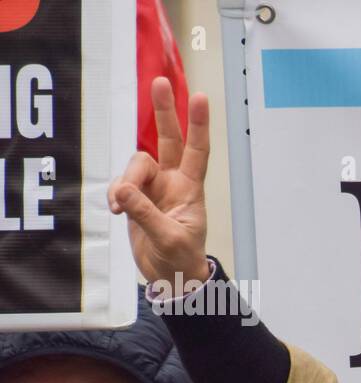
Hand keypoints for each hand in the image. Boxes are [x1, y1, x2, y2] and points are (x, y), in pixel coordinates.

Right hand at [108, 76, 209, 288]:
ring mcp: (153, 187)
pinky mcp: (135, 197)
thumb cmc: (180, 258)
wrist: (170, 277)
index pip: (197, 151)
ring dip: (125, 181)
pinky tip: (116, 210)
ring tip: (120, 206)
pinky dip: (115, 194)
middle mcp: (173, 182)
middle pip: (168, 139)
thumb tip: (124, 191)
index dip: (199, 125)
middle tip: (160, 82)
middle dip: (164, 111)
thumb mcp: (168, 239)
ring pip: (135, 164)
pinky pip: (120, 184)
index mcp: (191, 189)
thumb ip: (146, 214)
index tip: (200, 98)